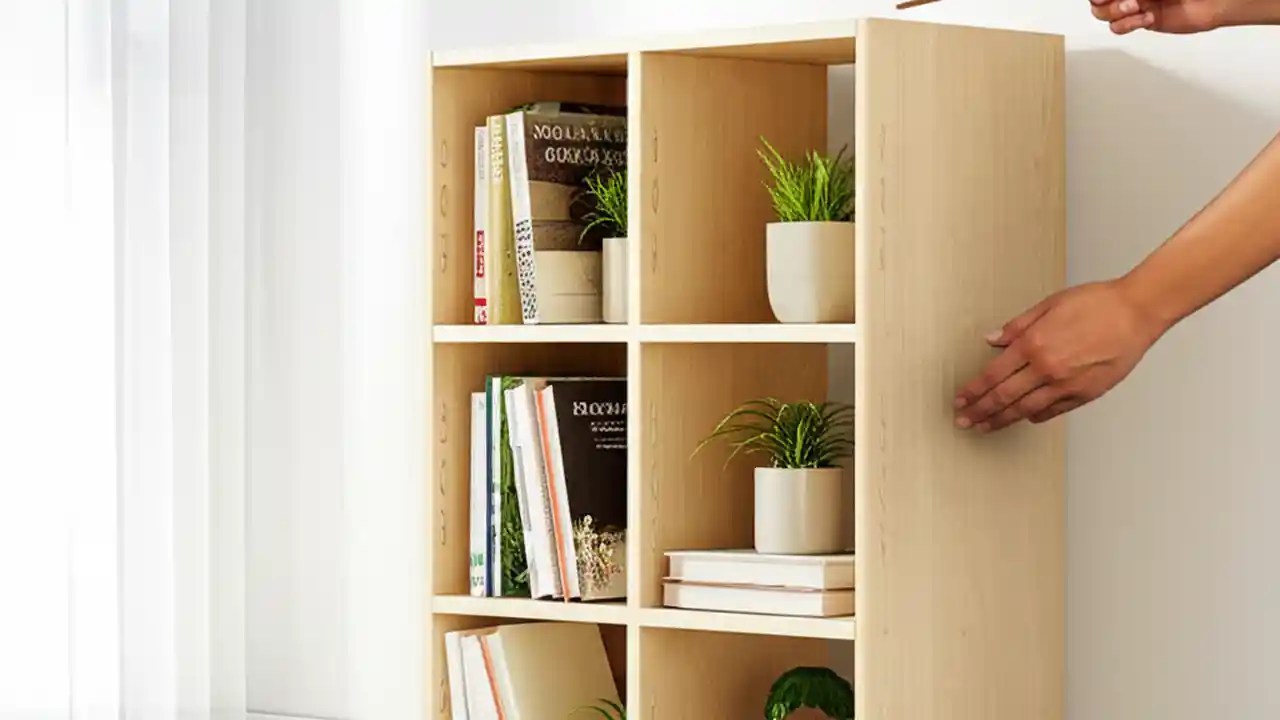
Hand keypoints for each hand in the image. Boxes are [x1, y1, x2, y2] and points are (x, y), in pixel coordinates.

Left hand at [953, 280, 1167, 432]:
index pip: (993, 375)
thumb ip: (1017, 326)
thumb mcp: (1049, 305)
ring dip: (1001, 420)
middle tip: (964, 421)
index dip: (973, 391)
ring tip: (984, 427)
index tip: (960, 400)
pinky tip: (1022, 418)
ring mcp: (1067, 384)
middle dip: (980, 411)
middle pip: (1004, 397)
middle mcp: (1047, 368)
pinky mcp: (1086, 393)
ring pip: (1025, 409)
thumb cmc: (1097, 303)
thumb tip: (992, 340)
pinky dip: (1034, 416)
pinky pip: (1053, 411)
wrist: (1137, 312)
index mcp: (1034, 344)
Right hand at [1090, 0, 1227, 33]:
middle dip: (1108, 2)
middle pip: (1097, 2)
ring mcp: (1134, 5)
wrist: (1214, 0)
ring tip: (1137, 8)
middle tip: (1127, 1)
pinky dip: (1129, 24)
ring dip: (1117, 12)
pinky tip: (1147, 17)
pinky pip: (1119, 28)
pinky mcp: (1142, 21)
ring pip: (1104, 15)